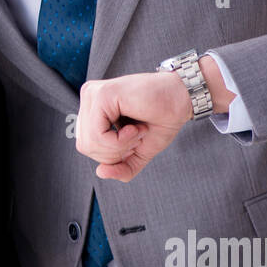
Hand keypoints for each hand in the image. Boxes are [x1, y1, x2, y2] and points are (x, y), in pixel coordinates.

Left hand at [75, 71, 192, 181]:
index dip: (112, 154)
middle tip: (137, 135)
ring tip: (138, 130)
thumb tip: (100, 172)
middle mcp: (88, 98)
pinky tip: (135, 128)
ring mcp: (93, 94)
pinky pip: (98, 135)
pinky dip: (120, 140)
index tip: (134, 138)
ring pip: (90, 143)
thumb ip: (120, 167)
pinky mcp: (102, 95)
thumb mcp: (137, 152)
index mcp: (91, 109)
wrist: (181, 99)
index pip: (86, 146)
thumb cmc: (160, 120)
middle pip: (85, 146)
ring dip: (120, 146)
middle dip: (115, 152)